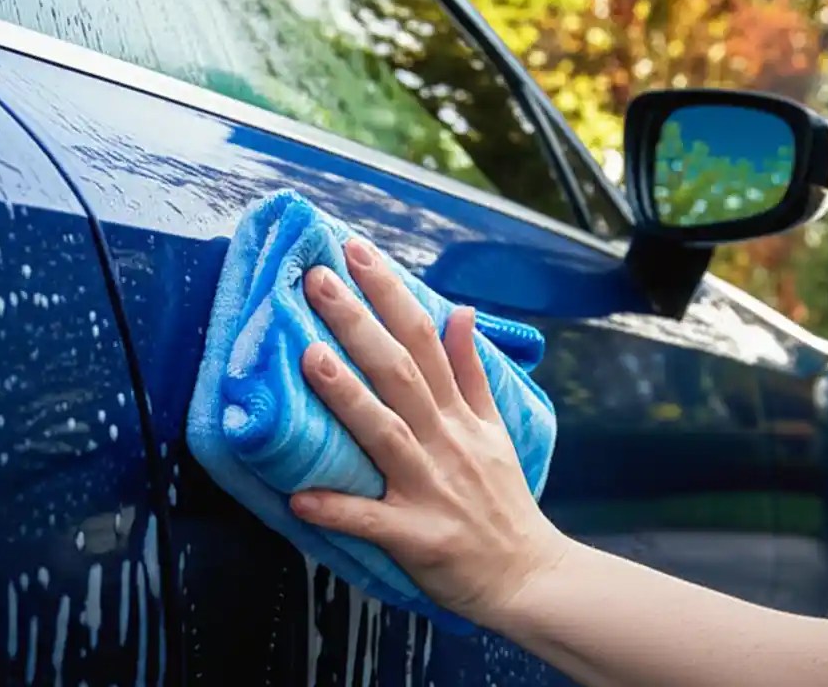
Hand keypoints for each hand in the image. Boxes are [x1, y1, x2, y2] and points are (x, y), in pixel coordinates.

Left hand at [290, 238, 571, 624]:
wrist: (529, 577)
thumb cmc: (503, 502)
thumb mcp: (496, 429)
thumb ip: (472, 372)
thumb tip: (460, 311)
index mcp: (460, 415)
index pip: (425, 338)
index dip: (391, 293)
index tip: (357, 251)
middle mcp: (445, 442)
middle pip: (400, 372)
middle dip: (359, 323)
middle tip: (319, 280)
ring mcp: (430, 488)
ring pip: (386, 434)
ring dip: (348, 397)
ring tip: (310, 358)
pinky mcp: (417, 537)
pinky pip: (372, 521)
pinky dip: (337, 509)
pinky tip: (299, 496)